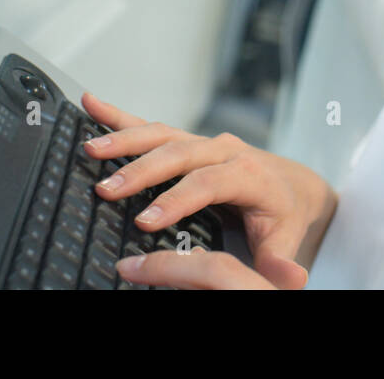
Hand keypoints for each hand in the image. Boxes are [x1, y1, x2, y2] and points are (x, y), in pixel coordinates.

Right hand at [79, 93, 337, 289]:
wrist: (292, 184)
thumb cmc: (284, 214)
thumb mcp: (287, 238)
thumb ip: (281, 259)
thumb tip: (288, 278)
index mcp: (248, 173)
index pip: (209, 182)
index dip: (177, 199)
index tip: (146, 220)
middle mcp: (224, 150)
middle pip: (180, 153)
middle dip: (141, 170)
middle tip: (107, 189)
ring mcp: (203, 142)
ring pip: (161, 135)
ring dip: (125, 140)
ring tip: (91, 149)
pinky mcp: (187, 140)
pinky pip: (150, 125)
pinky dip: (119, 115)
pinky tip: (91, 104)